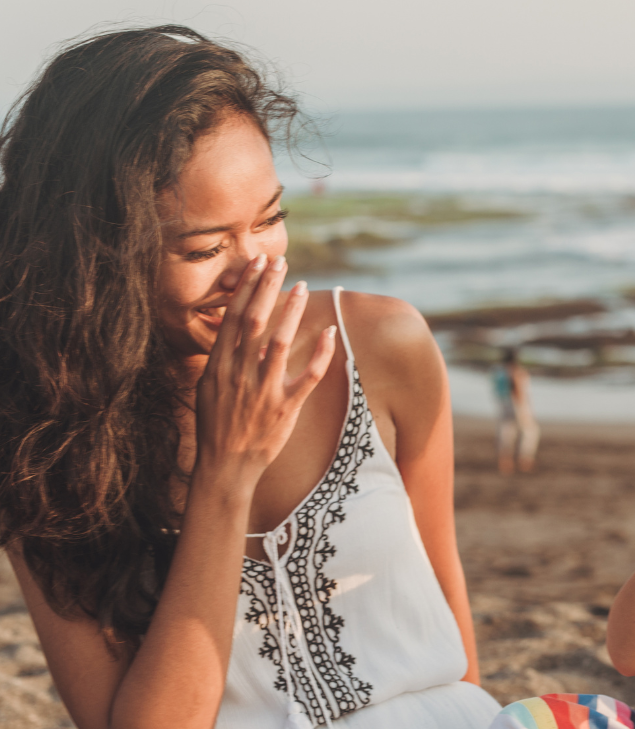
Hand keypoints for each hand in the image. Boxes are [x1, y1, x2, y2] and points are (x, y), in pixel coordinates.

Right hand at [195, 254, 336, 488]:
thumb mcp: (209, 388)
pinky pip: (308, 376)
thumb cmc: (217, 426)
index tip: (257, 264)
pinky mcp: (285, 408)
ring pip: (280, 343)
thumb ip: (222, 359)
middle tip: (280, 261)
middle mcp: (239, 374)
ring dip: (292, 312)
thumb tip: (234, 330)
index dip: (246, 288)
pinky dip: (320, 354)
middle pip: (255, 321)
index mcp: (219, 366)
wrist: (225, 466)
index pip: (233, 317)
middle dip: (267, 287)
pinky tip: (330, 333)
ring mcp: (263, 391)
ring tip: (302, 286)